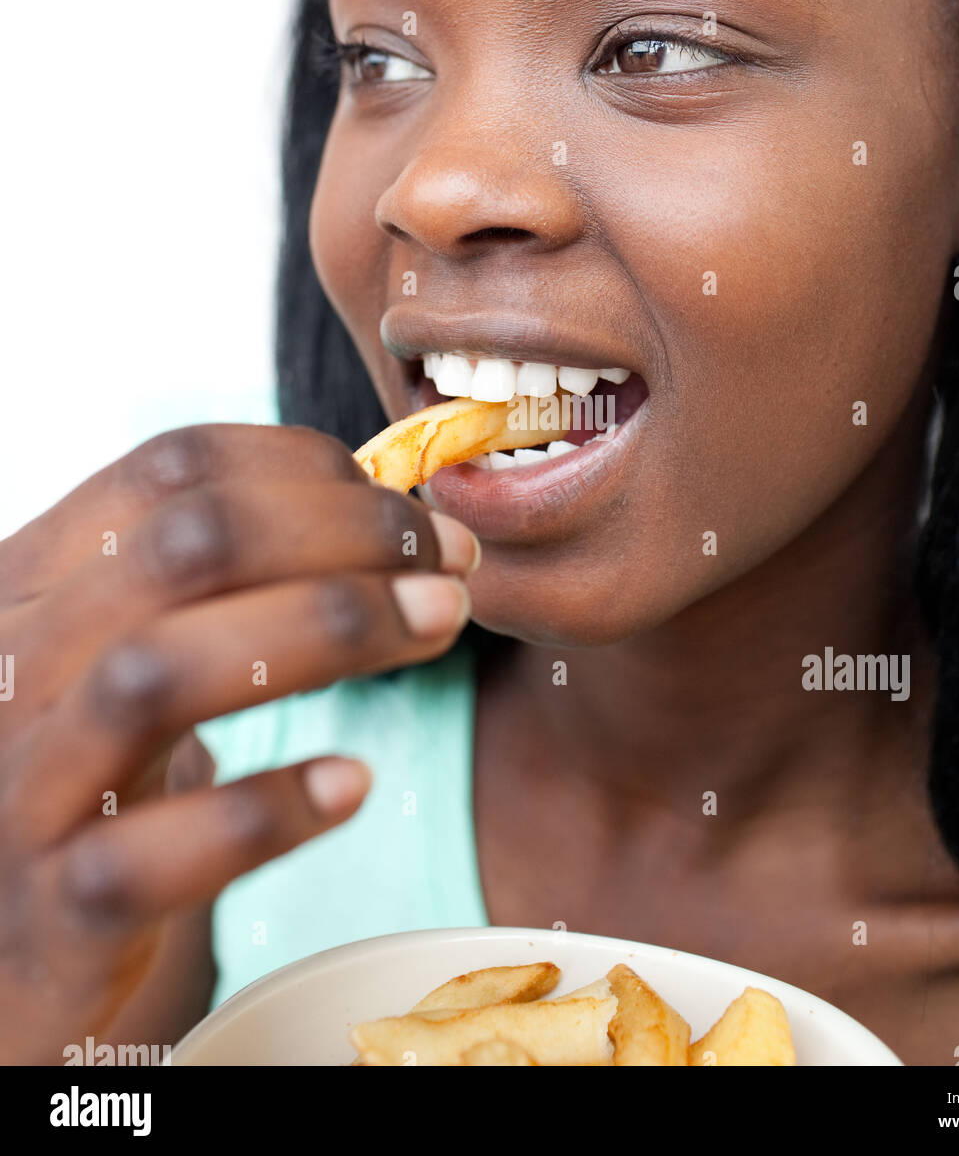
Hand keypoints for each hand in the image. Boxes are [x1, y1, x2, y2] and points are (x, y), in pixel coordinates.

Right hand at [0, 423, 476, 1062]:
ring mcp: (20, 790)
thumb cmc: (99, 778)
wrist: (4, 951)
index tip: (406, 511)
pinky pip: (152, 854)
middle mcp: (10, 666)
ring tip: (437, 623)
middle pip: (186, 548)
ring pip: (162, 672)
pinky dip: (265, 809)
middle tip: (452, 563)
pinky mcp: (54, 912)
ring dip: (327, 630)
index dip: (309, 470)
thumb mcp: (131, 653)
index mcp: (34, 584)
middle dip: (347, 535)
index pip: (169, 469)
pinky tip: (353, 783)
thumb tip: (378, 512)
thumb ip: (215, 583)